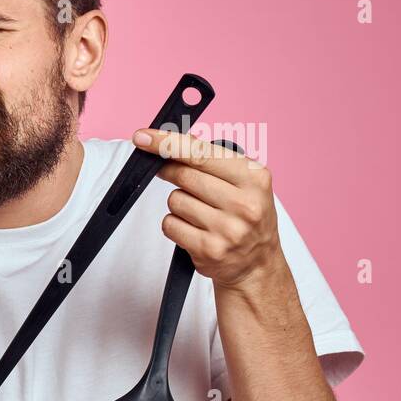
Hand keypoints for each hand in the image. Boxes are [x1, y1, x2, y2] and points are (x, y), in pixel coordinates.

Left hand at [132, 128, 283, 290]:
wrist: (258, 264)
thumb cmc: (246, 216)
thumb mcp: (245, 182)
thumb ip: (213, 160)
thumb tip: (173, 140)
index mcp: (255, 177)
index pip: (201, 153)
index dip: (167, 142)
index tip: (142, 137)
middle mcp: (244, 203)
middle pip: (184, 176)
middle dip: (171, 172)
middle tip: (172, 173)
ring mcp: (227, 229)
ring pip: (175, 201)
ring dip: (178, 203)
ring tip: (199, 212)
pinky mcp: (209, 250)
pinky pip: (169, 225)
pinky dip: (174, 225)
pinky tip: (193, 229)